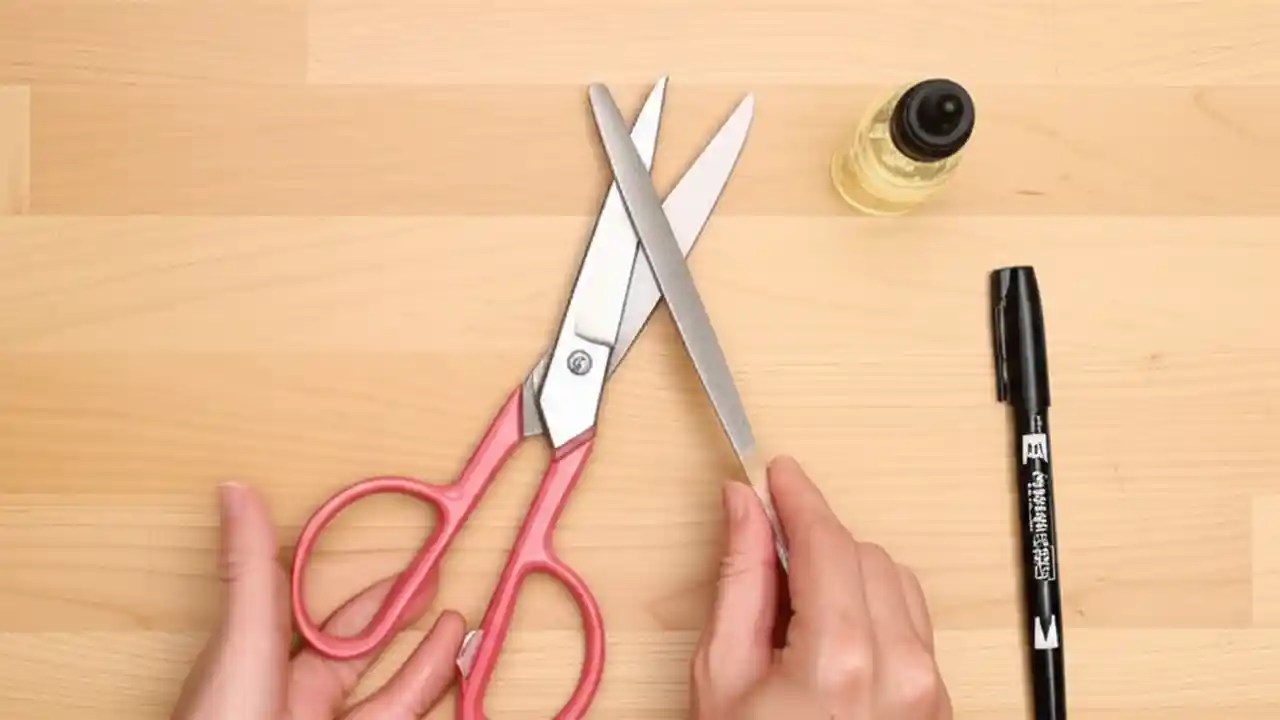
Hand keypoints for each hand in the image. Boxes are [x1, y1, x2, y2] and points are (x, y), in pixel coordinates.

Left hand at [172, 483, 466, 719]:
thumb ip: (252, 574)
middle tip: (436, 579)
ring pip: (386, 693)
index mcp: (251, 672)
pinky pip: (399, 715)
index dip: (341, 579)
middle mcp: (287, 705)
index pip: (301, 611)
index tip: (378, 546)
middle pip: (352, 652)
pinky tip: (456, 669)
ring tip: (460, 623)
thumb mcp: (242, 648)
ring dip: (427, 658)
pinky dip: (431, 690)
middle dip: (396, 615)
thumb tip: (234, 493)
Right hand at [692, 457, 951, 718]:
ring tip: (799, 612)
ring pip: (896, 581)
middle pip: (863, 554)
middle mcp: (900, 671)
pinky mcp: (937, 702)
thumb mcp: (723, 674)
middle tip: (767, 555)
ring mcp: (927, 689)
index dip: (798, 499)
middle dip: (814, 544)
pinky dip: (873, 613)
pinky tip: (832, 638)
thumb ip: (739, 580)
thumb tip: (744, 505)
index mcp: (839, 662)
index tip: (778, 474)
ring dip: (847, 577)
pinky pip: (912, 625)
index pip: (826, 542)